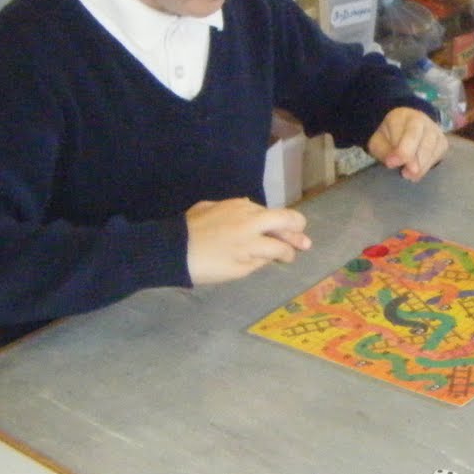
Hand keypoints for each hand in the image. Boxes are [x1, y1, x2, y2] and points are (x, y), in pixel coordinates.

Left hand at [185, 198, 310, 285]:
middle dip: (296, 228)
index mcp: (253, 239)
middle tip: (303, 238)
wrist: (170, 248)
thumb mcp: (237, 271)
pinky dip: (255, 216)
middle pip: (283, 217)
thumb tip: (274, 252)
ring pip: (265, 210)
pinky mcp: (221, 202)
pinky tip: (254, 223)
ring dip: (275, 220)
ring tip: (280, 230)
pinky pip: (246, 207)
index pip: (281, 245)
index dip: (289, 252)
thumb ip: (260, 259)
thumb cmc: (205, 267)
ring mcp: (235, 206)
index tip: (291, 257)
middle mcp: (249, 217)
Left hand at [368, 107, 447, 180]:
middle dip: (416, 159)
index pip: (409, 133)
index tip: (392, 164)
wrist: (401, 130)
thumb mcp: (378, 142)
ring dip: (423, 165)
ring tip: (411, 176)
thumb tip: (393, 163)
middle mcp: (423, 120)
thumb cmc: (388, 138)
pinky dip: (429, 165)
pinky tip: (419, 171)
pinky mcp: (442, 142)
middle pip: (425, 140)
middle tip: (406, 174)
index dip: (402, 151)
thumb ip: (384, 151)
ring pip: (434, 148)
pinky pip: (438, 155)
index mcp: (403, 116)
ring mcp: (435, 130)